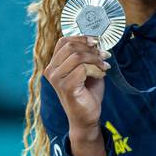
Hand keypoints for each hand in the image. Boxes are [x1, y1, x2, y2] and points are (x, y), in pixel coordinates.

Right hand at [44, 36, 109, 155]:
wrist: (87, 117)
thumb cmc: (87, 93)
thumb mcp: (87, 69)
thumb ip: (87, 55)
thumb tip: (95, 40)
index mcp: (54, 64)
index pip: (63, 41)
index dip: (81, 38)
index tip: (96, 42)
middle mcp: (51, 70)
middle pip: (70, 47)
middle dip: (91, 49)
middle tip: (104, 56)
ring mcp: (56, 79)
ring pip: (77, 56)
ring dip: (95, 60)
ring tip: (103, 67)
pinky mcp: (65, 87)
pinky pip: (83, 69)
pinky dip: (96, 70)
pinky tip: (100, 76)